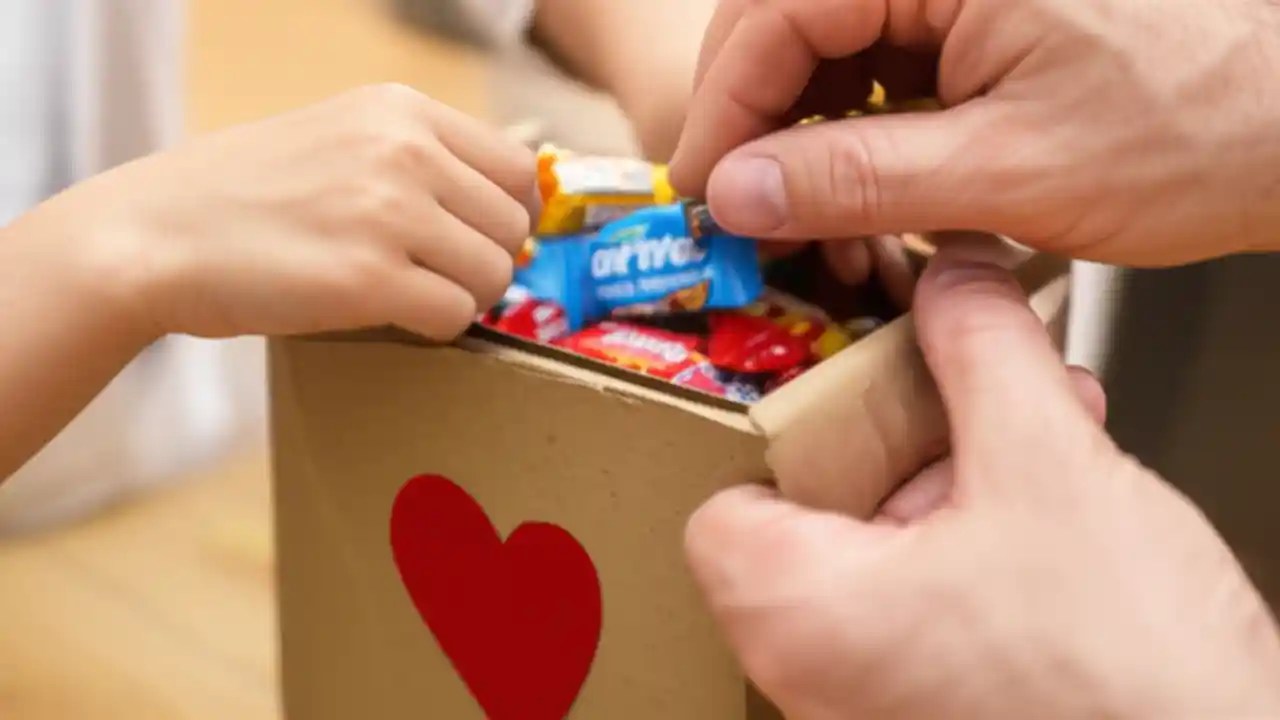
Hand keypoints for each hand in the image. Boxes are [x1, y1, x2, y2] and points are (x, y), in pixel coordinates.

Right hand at [33, 83, 533, 340]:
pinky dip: (435, 329)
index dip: (504, 214)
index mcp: (401, 111)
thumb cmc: (244, 196)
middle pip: (513, 224)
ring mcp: (389, 212)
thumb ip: (416, 158)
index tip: (472, 238)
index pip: (518, 167)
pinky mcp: (370, 278)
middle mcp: (405, 151)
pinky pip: (455, 316)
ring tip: (411, 295)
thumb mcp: (339, 136)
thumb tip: (502, 208)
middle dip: (485, 260)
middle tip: (437, 277)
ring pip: (495, 273)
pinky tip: (390, 316)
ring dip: (464, 298)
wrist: (154, 234)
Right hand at [669, 0, 1279, 265]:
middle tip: (743, 216)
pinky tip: (858, 190)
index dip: (720, 113)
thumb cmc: (1201, 126)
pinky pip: (878, 54)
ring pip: (824, 42)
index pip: (772, 14)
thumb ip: (852, 179)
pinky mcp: (975, 6)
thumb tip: (739, 191)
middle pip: (784, 20)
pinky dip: (853, 126)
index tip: (699, 195)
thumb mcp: (1007, 171)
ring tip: (809, 225)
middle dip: (754, 124)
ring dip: (801, 135)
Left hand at [684, 248, 1279, 718]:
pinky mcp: (938, 713)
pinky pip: (928, 605)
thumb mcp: (1049, 467)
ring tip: (1030, 433)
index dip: (775, 432)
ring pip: (882, 557)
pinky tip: (1054, 501)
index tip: (830, 387)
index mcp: (802, 616)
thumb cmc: (1129, 688)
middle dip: (900, 437)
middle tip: (948, 393)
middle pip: (814, 517)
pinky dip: (975, 543)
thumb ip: (983, 351)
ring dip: (955, 481)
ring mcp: (876, 703)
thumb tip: (953, 282)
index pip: (720, 503)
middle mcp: (818, 675)